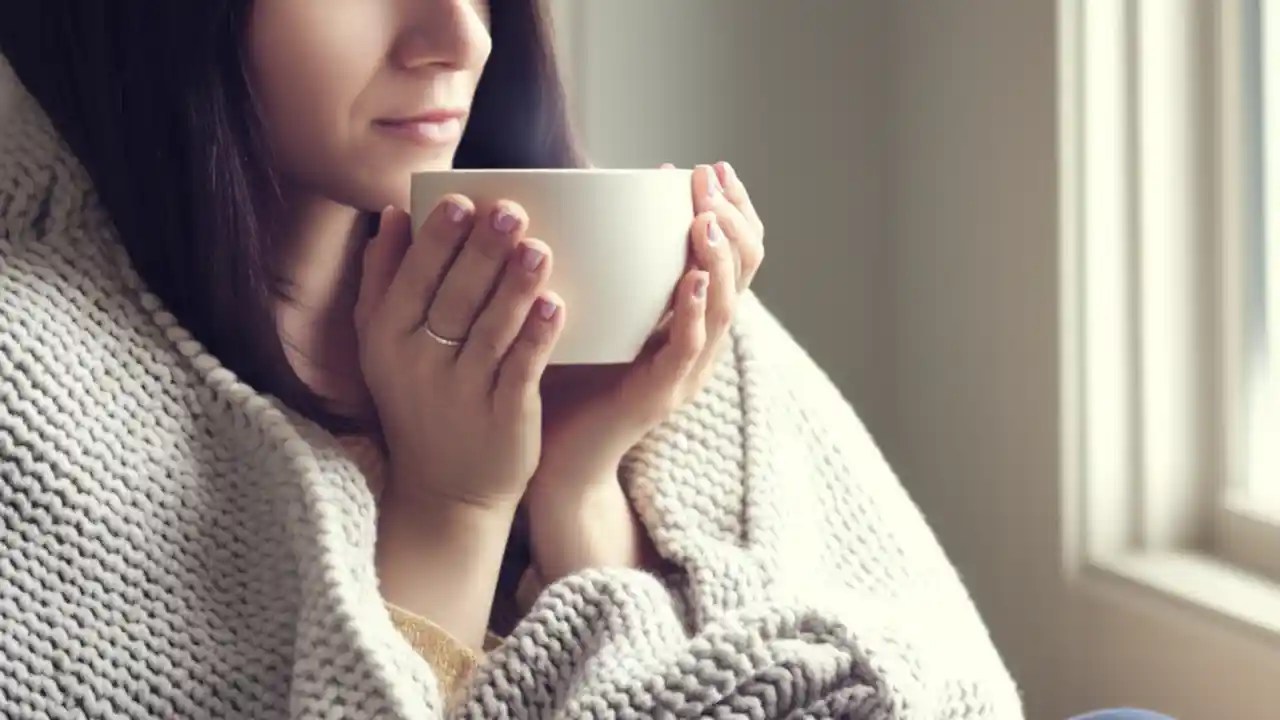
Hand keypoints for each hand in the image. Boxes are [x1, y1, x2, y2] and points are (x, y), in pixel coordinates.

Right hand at [354, 198, 565, 513]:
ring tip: (539, 248)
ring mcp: (461, 394)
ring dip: (514, 287)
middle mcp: (417, 365)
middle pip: (453, 298)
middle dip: (481, 252)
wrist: (445, 491)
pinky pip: (520, 369)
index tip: (461, 200)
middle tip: (510, 209)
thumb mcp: (384, 346)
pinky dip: (536, 337)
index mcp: (386, 337)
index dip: (437, 239)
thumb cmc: (420, 402)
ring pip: (490, 330)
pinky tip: (554, 305)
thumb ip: (383, 280)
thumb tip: (393, 214)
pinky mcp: (502, 418)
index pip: (412, 278)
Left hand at [526, 161, 765, 577]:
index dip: (732, 209)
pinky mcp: (661, 395)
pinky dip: (694, 311)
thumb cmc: (562, 373)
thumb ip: (601, 259)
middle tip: (709, 180)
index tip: (709, 167)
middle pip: (744, 271)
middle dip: (731, 219)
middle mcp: (699, 339)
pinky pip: (689, 348)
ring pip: (724, 306)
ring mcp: (686, 369)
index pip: (733, 253)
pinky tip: (689, 280)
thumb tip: (587, 189)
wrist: (547, 455)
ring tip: (704, 220)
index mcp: (688, 314)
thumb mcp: (589, 304)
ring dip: (718, 258)